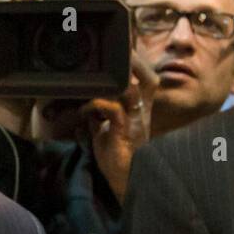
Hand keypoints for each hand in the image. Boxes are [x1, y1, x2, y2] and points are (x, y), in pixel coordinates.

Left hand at [85, 52, 158, 202]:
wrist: (124, 183)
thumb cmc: (116, 158)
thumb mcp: (106, 132)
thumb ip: (99, 118)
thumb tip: (86, 105)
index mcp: (140, 111)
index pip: (147, 80)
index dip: (139, 63)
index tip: (125, 50)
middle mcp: (142, 114)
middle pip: (149, 79)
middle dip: (135, 62)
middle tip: (116, 53)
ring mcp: (135, 123)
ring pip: (131, 90)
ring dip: (110, 82)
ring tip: (93, 80)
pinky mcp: (124, 134)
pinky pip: (114, 111)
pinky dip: (96, 105)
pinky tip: (84, 110)